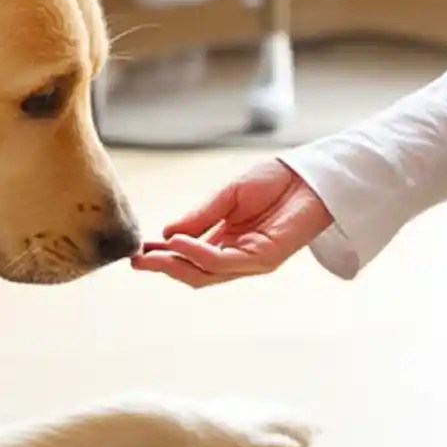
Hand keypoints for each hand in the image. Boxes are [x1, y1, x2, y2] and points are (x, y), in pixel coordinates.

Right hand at [131, 159, 332, 287]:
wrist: (310, 173)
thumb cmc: (276, 182)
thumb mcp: (228, 196)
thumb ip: (201, 217)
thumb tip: (167, 234)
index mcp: (227, 241)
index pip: (190, 257)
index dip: (163, 256)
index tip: (137, 252)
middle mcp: (237, 256)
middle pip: (195, 272)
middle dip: (164, 267)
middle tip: (136, 262)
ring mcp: (251, 260)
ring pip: (206, 273)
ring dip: (177, 263)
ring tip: (153, 253)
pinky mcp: (265, 258)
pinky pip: (224, 262)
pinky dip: (199, 254)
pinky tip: (180, 243)